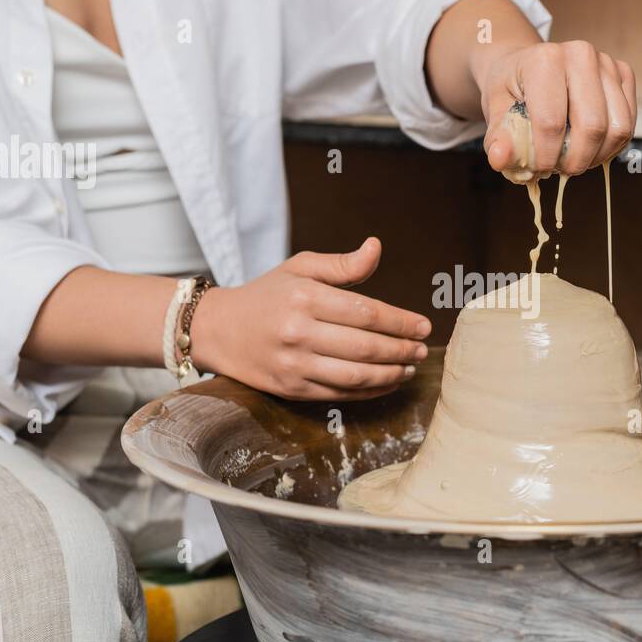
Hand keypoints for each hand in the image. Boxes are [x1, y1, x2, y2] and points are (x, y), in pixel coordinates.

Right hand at [191, 237, 430, 400]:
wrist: (218, 330)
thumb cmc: (267, 295)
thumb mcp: (300, 268)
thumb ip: (342, 265)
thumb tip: (376, 248)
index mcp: (305, 297)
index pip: (365, 312)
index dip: (400, 321)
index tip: (423, 325)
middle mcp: (299, 332)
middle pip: (365, 346)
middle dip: (401, 349)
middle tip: (422, 349)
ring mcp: (295, 364)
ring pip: (356, 375)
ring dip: (391, 374)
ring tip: (410, 367)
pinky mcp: (292, 389)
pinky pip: (340, 393)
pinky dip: (370, 391)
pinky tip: (387, 382)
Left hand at [477, 40, 636, 179]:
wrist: (528, 65)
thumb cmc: (511, 88)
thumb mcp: (495, 110)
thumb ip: (498, 137)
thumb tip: (500, 159)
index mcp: (545, 59)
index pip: (551, 123)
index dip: (545, 157)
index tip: (537, 170)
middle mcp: (581, 54)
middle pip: (592, 127)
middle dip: (575, 161)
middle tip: (559, 170)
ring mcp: (607, 63)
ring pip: (617, 129)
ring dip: (596, 156)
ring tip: (574, 160)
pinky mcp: (623, 74)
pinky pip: (629, 124)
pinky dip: (611, 147)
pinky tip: (590, 149)